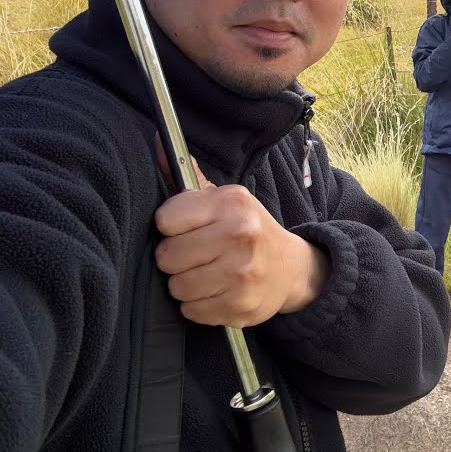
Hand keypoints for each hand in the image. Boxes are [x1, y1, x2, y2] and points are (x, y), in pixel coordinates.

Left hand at [152, 149, 326, 326]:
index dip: (171, 228)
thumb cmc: (248, 230)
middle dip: (176, 259)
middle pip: (167, 257)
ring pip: (177, 287)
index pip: (165, 220)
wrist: (292, 268)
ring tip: (208, 274)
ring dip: (187, 284)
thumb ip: (189, 177)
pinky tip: (218, 291)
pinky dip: (199, 305)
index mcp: (233, 203)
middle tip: (198, 255)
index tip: (187, 229)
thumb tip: (158, 141)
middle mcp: (240, 235)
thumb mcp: (226, 199)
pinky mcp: (241, 305)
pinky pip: (192, 310)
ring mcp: (242, 273)